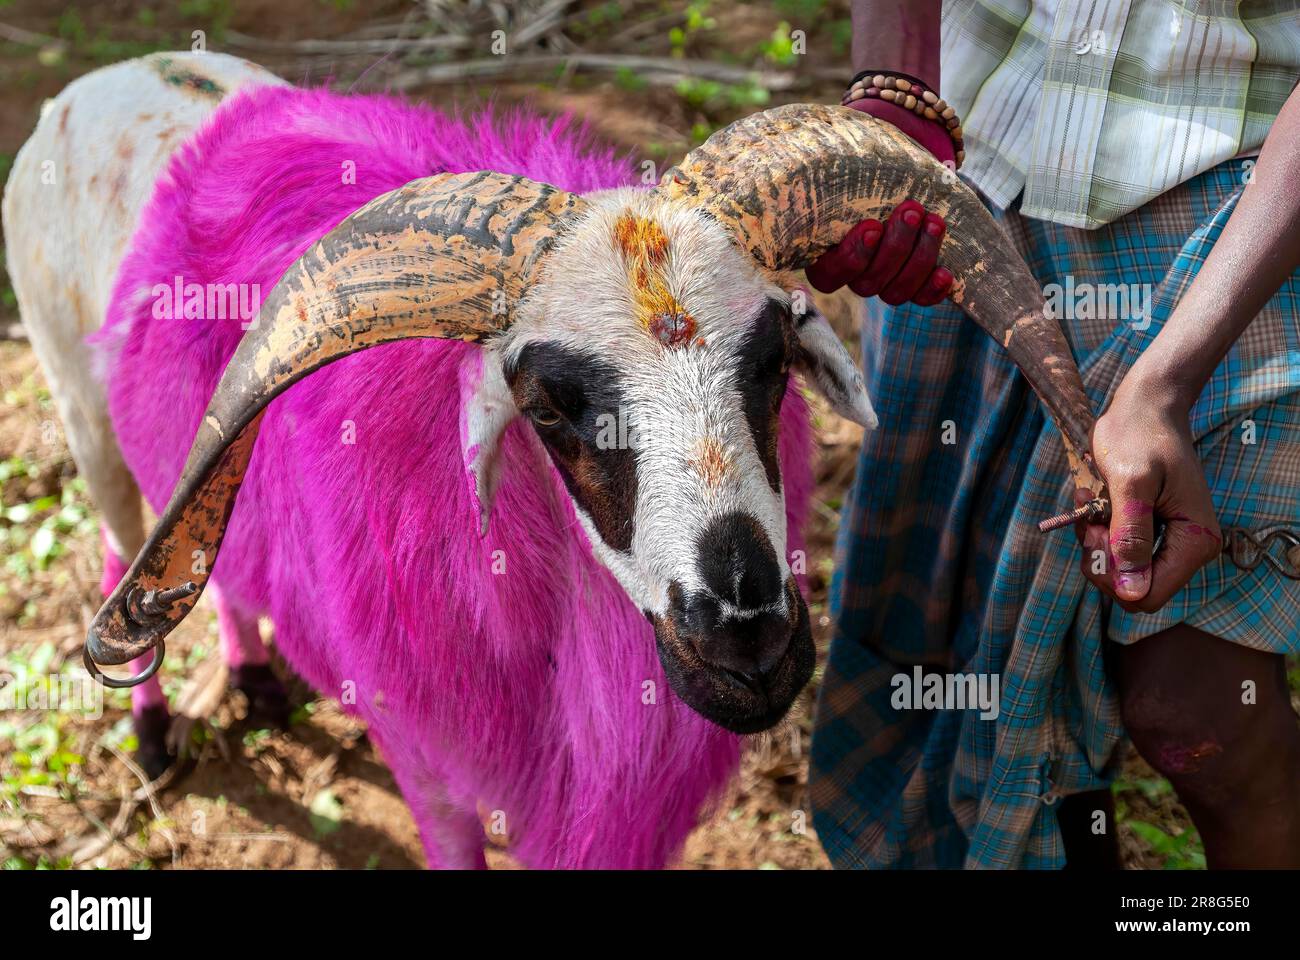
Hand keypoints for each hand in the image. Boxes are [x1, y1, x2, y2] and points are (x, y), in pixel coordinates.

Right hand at [805, 97, 954, 305]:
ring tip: (934, 221)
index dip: (851, 256)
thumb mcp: (849, 164)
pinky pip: (919, 300)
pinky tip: (946, 273)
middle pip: (867, 283)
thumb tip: (828, 147)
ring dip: (918, 259)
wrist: (900, 167)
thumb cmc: (867, 165)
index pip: (828, 275)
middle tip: (911, 210)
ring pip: (894, 293)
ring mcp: (882, 281)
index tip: (872, 225)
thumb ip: (837, 166)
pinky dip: (932, 290)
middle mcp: (852, 274)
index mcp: (823, 252)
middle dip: (895, 248)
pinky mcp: (911, 283)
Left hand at [1075, 375, 1221, 611]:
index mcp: (1195, 541)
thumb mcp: (1130, 484)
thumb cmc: (1139, 436)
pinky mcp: (1153, 530)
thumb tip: (1132, 592)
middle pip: (1131, 587)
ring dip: (1094, 541)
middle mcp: (1189, 548)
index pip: (1147, 595)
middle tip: (1088, 516)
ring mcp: (1171, 540)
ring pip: (1120, 570)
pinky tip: (1092, 500)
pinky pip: (1117, 549)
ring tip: (1089, 501)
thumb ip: (1130, 536)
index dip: (1112, 577)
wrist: (1146, 406)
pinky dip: (1097, 530)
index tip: (1094, 534)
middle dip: (1101, 557)